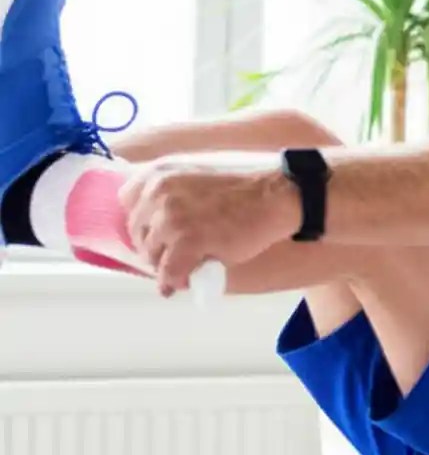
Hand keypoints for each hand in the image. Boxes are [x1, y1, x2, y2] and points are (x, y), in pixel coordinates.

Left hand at [118, 154, 297, 296]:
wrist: (276, 194)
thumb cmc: (245, 186)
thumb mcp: (197, 173)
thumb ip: (172, 191)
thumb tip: (154, 222)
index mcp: (159, 173)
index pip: (127, 200)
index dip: (142, 219)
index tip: (155, 229)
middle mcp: (158, 193)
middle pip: (137, 233)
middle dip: (154, 246)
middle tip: (174, 254)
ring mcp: (172, 218)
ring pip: (152, 256)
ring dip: (165, 265)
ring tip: (184, 267)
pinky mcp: (188, 242)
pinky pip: (169, 273)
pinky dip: (175, 281)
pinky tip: (184, 281)